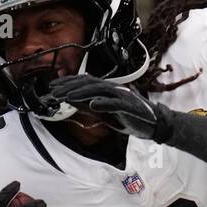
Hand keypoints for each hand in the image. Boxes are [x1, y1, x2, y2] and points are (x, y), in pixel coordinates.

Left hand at [48, 75, 173, 140]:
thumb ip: (89, 105)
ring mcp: (123, 96)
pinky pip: (115, 103)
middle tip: (55, 92)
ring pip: (100, 90)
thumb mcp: (105, 112)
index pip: (85, 81)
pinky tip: (92, 105)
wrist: (154, 124)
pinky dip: (103, 103)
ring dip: (82, 93)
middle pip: (89, 83)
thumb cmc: (130, 117)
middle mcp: (114, 88)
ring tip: (68, 97)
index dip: (68, 83)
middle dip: (70, 87)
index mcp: (108, 89)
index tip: (53, 87)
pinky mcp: (130, 107)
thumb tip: (70, 100)